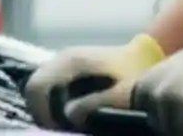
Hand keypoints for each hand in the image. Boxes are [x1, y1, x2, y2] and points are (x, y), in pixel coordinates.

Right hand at [22, 34, 165, 129]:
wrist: (148, 54)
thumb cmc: (135, 74)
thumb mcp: (118, 95)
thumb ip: (91, 106)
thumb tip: (68, 117)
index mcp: (69, 62)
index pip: (36, 87)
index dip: (42, 112)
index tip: (58, 128)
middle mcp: (61, 57)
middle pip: (34, 87)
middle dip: (44, 111)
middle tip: (63, 127)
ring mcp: (64, 60)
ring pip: (42, 86)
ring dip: (49, 106)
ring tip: (68, 121)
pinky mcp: (70, 66)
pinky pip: (51, 85)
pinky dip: (55, 100)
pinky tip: (73, 111)